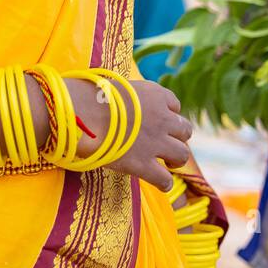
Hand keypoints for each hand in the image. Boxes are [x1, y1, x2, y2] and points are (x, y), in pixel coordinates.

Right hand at [63, 76, 192, 190]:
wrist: (81, 112)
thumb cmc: (89, 95)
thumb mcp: (116, 86)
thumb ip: (128, 96)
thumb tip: (122, 104)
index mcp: (155, 94)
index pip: (174, 104)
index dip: (167, 113)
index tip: (156, 119)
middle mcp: (162, 118)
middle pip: (185, 130)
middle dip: (177, 136)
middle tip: (165, 142)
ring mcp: (155, 142)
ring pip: (182, 154)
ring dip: (176, 158)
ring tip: (168, 162)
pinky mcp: (144, 164)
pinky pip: (165, 179)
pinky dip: (164, 182)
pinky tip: (159, 181)